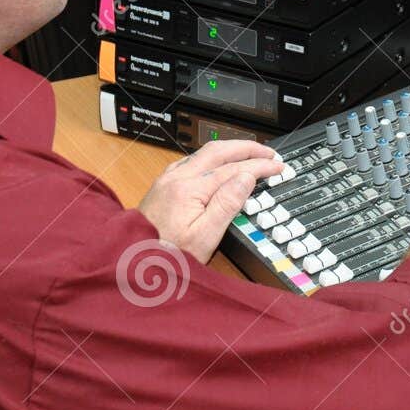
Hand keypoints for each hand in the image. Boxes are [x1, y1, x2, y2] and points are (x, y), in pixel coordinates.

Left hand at [138, 139, 283, 262]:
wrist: (133, 261)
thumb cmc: (167, 255)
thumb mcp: (204, 237)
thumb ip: (226, 204)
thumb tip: (246, 178)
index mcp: (188, 189)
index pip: (233, 169)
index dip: (258, 166)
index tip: (276, 166)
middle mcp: (176, 178)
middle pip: (218, 151)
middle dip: (246, 148)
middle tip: (268, 153)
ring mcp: (167, 180)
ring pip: (203, 153)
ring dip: (230, 150)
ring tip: (249, 154)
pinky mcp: (162, 186)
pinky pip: (191, 161)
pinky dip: (212, 158)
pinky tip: (217, 164)